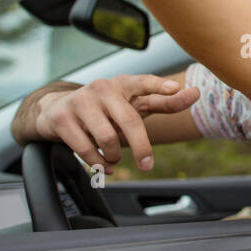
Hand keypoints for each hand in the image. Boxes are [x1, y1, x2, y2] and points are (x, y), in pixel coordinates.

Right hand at [36, 74, 198, 171]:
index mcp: (124, 84)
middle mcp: (103, 89)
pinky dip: (98, 164)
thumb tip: (195, 94)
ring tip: (114, 159)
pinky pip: (86, 149)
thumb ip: (164, 101)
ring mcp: (81, 102)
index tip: (175, 88)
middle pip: (130, 121)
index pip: (144, 82)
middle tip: (147, 165)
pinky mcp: (63, 119)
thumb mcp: (134, 104)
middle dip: (141, 147)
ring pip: (108, 138)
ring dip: (114, 156)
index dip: (159, 86)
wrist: (56, 111)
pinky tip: (103, 167)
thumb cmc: (107, 109)